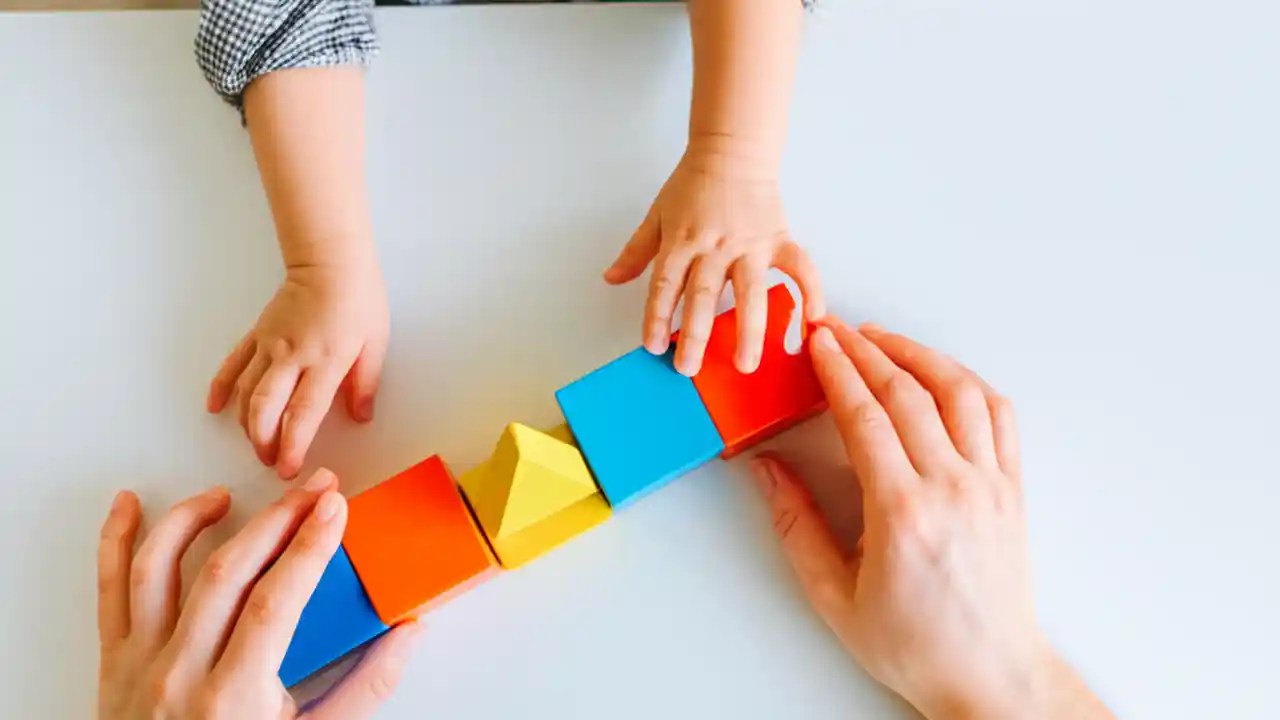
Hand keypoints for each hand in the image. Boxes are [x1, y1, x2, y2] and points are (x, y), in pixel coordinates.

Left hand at [96, 469, 420, 719]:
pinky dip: (114, 541)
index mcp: (233, 700)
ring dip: (194, 519)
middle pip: (227, 573)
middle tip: (312, 493)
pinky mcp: (113, 664)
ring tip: (229, 496)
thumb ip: (364, 690)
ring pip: (158, 569)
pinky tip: (130, 506)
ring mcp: (139, 666)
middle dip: (276, 521)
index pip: (276, 601)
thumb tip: (407, 635)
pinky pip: (109, 591)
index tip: (334, 509)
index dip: (309, 547)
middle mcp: (178, 677)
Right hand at [207, 263, 388, 478]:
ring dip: (246, 423)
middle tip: (270, 462)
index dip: (292, 446)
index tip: (288, 468)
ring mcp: (270, 345)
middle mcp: (292, 356)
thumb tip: (361, 417)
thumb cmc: (358, 299)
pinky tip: (216, 409)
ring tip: (254, 444)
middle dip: (262, 441)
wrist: (330, 262)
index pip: (302, 414)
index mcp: (325, 361)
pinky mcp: (258, 334)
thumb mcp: (376, 343)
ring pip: (246, 391)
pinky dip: (222, 388)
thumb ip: (365, 384)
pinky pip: (233, 364)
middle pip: (265, 408)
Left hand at [604, 143, 823, 376]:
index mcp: (682, 241)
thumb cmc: (694, 183)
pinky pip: (799, 268)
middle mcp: (715, 246)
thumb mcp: (657, 214)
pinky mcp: (779, 239)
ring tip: (745, 364)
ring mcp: (750, 244)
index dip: (657, 316)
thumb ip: (636, 251)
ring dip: (749, 330)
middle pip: (703, 295)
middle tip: (689, 369)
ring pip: (750, 292)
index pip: (666, 285)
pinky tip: (812, 321)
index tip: (654, 346)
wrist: (733, 149)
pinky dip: (810, 291)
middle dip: (695, 335)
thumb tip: (611, 279)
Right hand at [752, 320, 1110, 718]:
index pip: (865, 417)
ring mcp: (990, 484)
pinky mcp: (1013, 489)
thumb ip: (794, 526)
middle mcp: (953, 488)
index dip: (837, 370)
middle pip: (908, 393)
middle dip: (866, 350)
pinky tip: (943, 373)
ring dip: (919, 354)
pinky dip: (968, 382)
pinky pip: (1000, 415)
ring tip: (884, 338)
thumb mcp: (833, 596)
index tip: (817, 342)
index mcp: (903, 513)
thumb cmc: (915, 645)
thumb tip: (766, 471)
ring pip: (960, 391)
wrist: (989, 675)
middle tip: (836, 330)